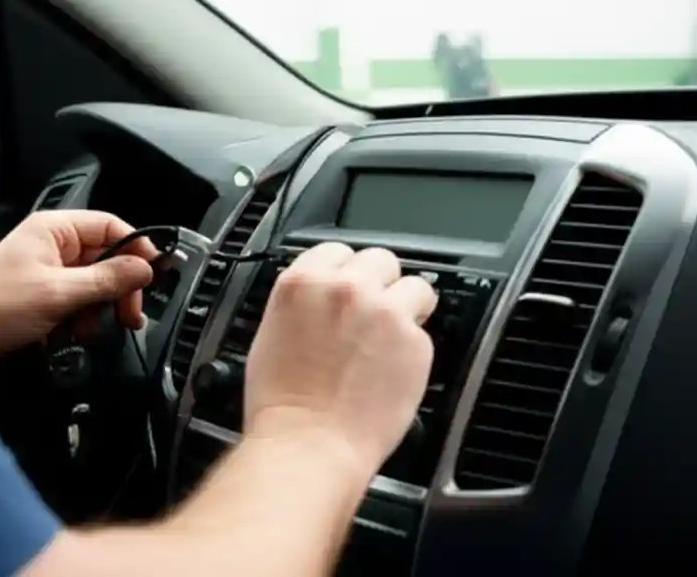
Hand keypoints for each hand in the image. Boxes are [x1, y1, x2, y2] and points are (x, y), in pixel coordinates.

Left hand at [0, 210, 156, 369]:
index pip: (110, 226)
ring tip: (88, 327)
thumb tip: (144, 269)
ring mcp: (51, 270)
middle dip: (120, 288)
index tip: (152, 274)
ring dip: (100, 308)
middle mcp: (54, 244)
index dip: (136, 248)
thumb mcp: (59, 294)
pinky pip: (81, 300)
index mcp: (54, 229)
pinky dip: (84, 317)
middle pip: (108, 258)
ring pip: (97, 283)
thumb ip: (106, 280)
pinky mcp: (47, 295)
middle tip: (129, 315)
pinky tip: (74, 332)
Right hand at [243, 243, 437, 477]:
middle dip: (378, 284)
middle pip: (380, 260)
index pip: (337, 251)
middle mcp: (347, 288)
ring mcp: (385, 312)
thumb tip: (321, 300)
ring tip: (391, 339)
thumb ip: (303, 304)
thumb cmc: (282, 404)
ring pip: (415, 286)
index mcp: (304, 281)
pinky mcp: (415, 341)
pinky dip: (412, 347)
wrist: (309, 445)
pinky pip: (424, 331)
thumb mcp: (273, 334)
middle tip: (370, 316)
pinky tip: (392, 369)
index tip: (347, 289)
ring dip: (406, 306)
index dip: (344, 272)